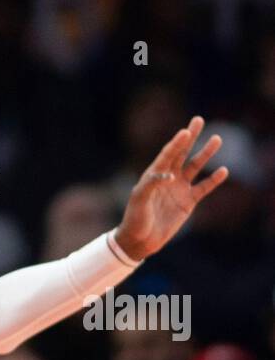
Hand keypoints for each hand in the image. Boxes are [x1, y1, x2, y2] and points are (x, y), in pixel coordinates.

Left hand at [114, 116, 228, 261]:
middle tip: (199, 120)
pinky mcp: (188, 202)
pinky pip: (203, 188)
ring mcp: (179, 188)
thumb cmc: (135, 217)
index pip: (168, 153)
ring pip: (196, 167)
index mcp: (154, 173)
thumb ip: (153, 183)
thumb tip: (169, 174)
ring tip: (217, 139)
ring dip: (206, 154)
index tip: (185, 131)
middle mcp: (168, 177)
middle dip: (191, 137)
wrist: (141, 239)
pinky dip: (213, 180)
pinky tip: (223, 171)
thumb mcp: (140, 199)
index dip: (176, 142)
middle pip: (182, 153)